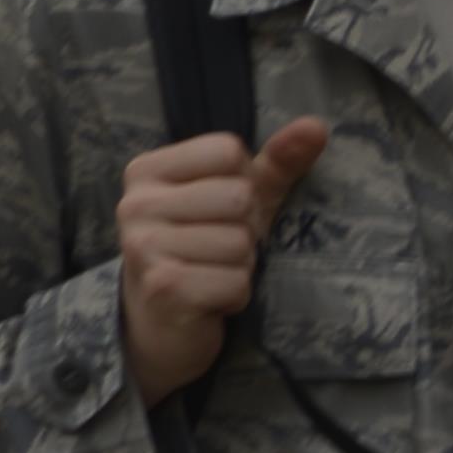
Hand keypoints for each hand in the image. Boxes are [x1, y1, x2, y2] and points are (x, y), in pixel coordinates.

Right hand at [115, 116, 330, 399]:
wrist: (160, 326)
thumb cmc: (202, 250)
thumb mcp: (238, 199)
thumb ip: (276, 162)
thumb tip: (317, 126)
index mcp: (146, 171)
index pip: (228, 151)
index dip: (244, 183)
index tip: (220, 211)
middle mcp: (135, 204)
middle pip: (238, 196)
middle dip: (245, 229)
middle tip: (217, 248)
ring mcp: (145, 246)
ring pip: (240, 242)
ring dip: (241, 265)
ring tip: (212, 271)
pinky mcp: (164, 288)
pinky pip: (237, 281)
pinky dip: (236, 295)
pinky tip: (211, 297)